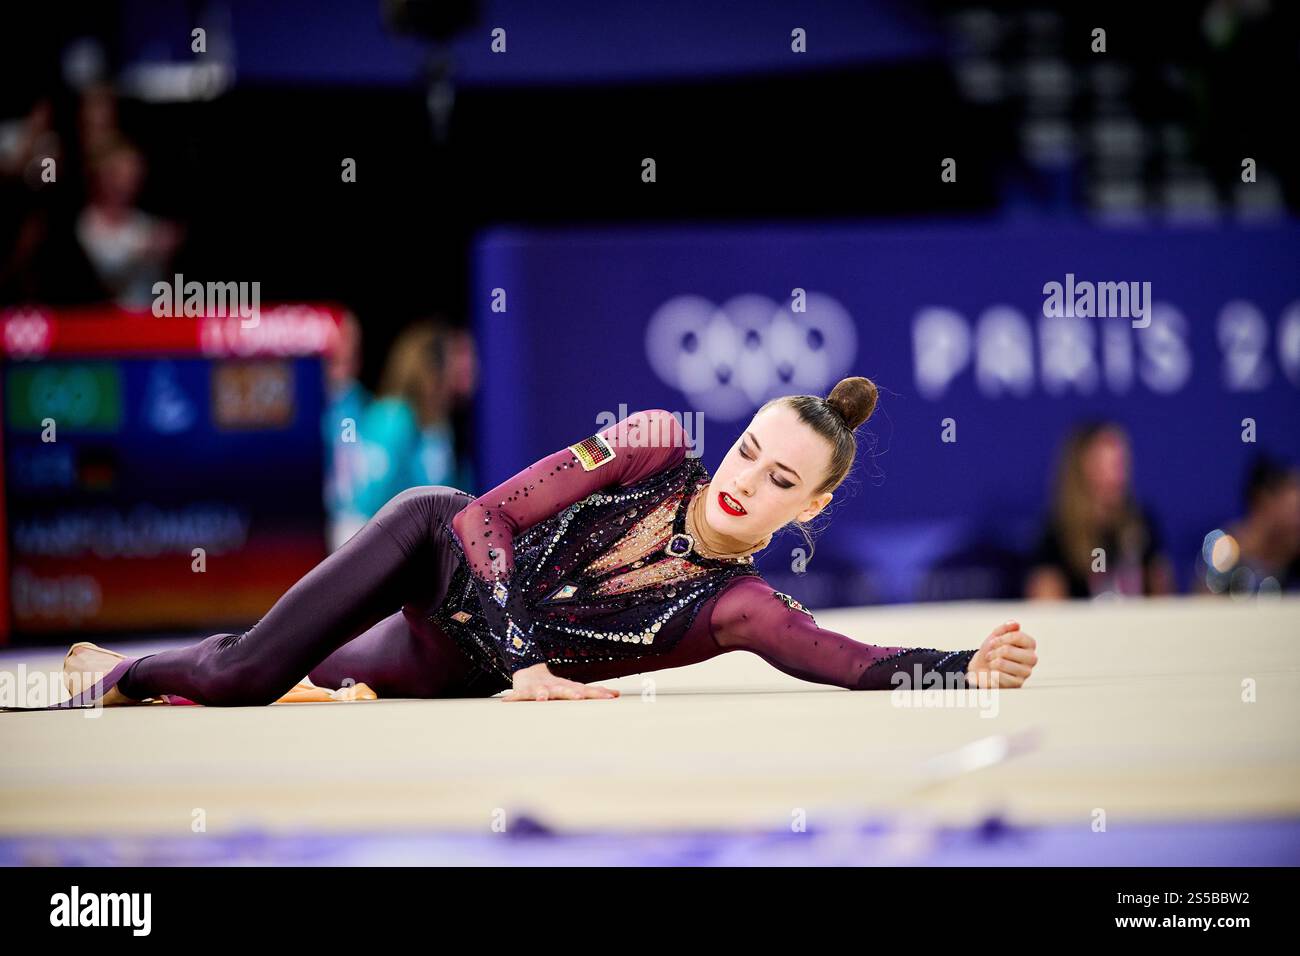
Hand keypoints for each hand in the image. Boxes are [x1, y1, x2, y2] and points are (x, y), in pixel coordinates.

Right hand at [501, 663, 619, 701]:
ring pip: (541, 692)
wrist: (530, 673)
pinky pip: (518, 696)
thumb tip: (617, 694)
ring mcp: (539, 688)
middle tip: (577, 697)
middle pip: (565, 690)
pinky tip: (507, 701)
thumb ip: (595, 692)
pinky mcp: (523, 691)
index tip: (611, 697)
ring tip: (541, 699)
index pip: (587, 691)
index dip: (598, 694)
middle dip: (571, 693)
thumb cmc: (556, 686)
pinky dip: (513, 698)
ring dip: (542, 695)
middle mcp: (556, 687)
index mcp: (569, 688)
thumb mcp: (575, 688)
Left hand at [966, 620, 1037, 688]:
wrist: (982, 669)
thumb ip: (1005, 628)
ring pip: (1001, 663)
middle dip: (994, 651)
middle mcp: (1032, 658)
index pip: (1017, 636)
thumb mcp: (996, 636)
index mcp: (1029, 644)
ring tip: (993, 663)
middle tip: (991, 654)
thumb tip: (1015, 623)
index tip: (993, 642)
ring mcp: (1026, 672)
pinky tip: (994, 673)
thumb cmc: (992, 651)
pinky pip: (999, 675)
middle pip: (1007, 650)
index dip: (1000, 638)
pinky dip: (992, 673)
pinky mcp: (1018, 683)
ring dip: (992, 662)